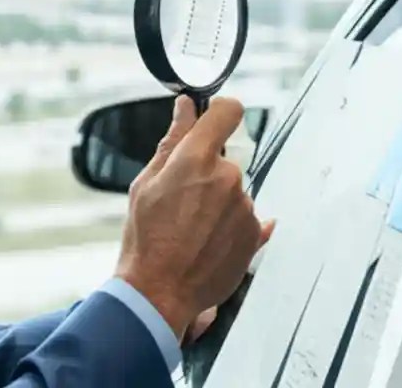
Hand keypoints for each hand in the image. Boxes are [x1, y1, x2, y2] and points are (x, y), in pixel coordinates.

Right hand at [114, 96, 275, 339]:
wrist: (159, 292)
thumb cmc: (146, 239)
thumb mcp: (147, 183)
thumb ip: (172, 140)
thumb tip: (186, 108)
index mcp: (197, 159)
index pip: (228, 112)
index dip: (221, 111)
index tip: (215, 118)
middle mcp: (228, 178)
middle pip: (225, 160)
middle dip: (207, 173)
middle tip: (182, 201)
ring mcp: (244, 207)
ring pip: (233, 191)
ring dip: (217, 203)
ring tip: (191, 229)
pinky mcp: (255, 232)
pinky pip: (244, 217)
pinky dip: (228, 225)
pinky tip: (205, 242)